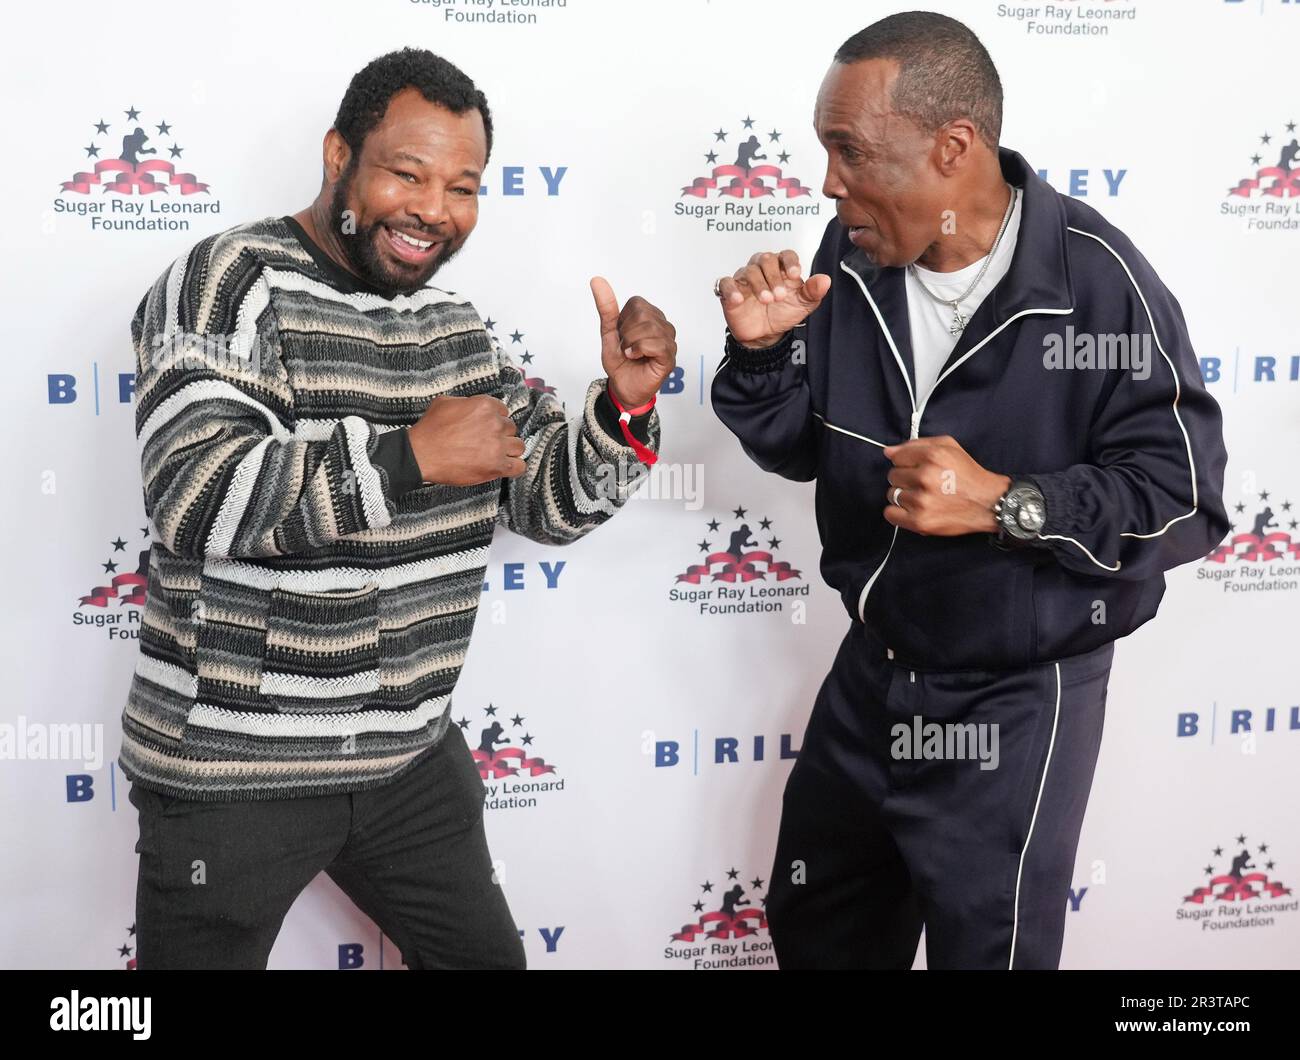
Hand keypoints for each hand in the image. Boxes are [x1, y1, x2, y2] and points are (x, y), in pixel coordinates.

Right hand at [407, 394, 524, 485]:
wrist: (422, 454)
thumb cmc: (430, 430)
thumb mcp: (445, 403)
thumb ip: (466, 402)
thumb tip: (472, 406)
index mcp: (485, 406)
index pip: (504, 411)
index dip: (496, 420)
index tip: (488, 427)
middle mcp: (495, 424)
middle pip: (511, 428)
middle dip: (501, 435)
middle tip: (487, 442)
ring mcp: (498, 446)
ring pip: (518, 446)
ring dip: (509, 450)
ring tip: (496, 454)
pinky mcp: (497, 466)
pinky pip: (519, 466)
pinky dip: (514, 467)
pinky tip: (504, 466)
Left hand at [591, 276, 676, 408]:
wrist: (623, 387)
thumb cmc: (621, 362)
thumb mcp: (609, 332)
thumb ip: (606, 307)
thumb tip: (597, 280)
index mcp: (650, 316)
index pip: (636, 303)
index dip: (623, 320)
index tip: (622, 335)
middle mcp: (663, 325)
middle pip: (643, 314)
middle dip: (626, 332)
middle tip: (626, 346)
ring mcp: (669, 341)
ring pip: (649, 328)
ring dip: (631, 343)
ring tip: (631, 354)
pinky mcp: (670, 357)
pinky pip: (656, 344)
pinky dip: (639, 350)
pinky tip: (636, 357)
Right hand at [715, 249, 830, 347]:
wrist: (765, 335)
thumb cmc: (783, 314)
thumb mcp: (803, 305)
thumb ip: (813, 291)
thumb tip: (825, 280)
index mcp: (781, 268)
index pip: (785, 254)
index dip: (790, 262)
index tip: (794, 275)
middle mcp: (762, 270)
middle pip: (765, 259)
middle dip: (773, 276)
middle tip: (779, 295)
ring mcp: (744, 279)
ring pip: (748, 270)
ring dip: (758, 284)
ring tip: (766, 300)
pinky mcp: (729, 291)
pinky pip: (724, 283)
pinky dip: (730, 289)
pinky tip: (738, 299)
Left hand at [882, 435, 1010, 535]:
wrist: (988, 503)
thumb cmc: (969, 475)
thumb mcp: (949, 447)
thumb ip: (918, 444)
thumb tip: (889, 452)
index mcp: (932, 456)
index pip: (896, 457)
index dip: (906, 462)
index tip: (916, 468)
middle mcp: (926, 477)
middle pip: (892, 476)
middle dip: (905, 479)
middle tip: (923, 484)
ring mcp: (921, 501)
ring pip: (892, 494)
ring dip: (904, 496)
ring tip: (923, 497)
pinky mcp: (920, 521)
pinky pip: (890, 514)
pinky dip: (898, 513)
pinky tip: (913, 509)